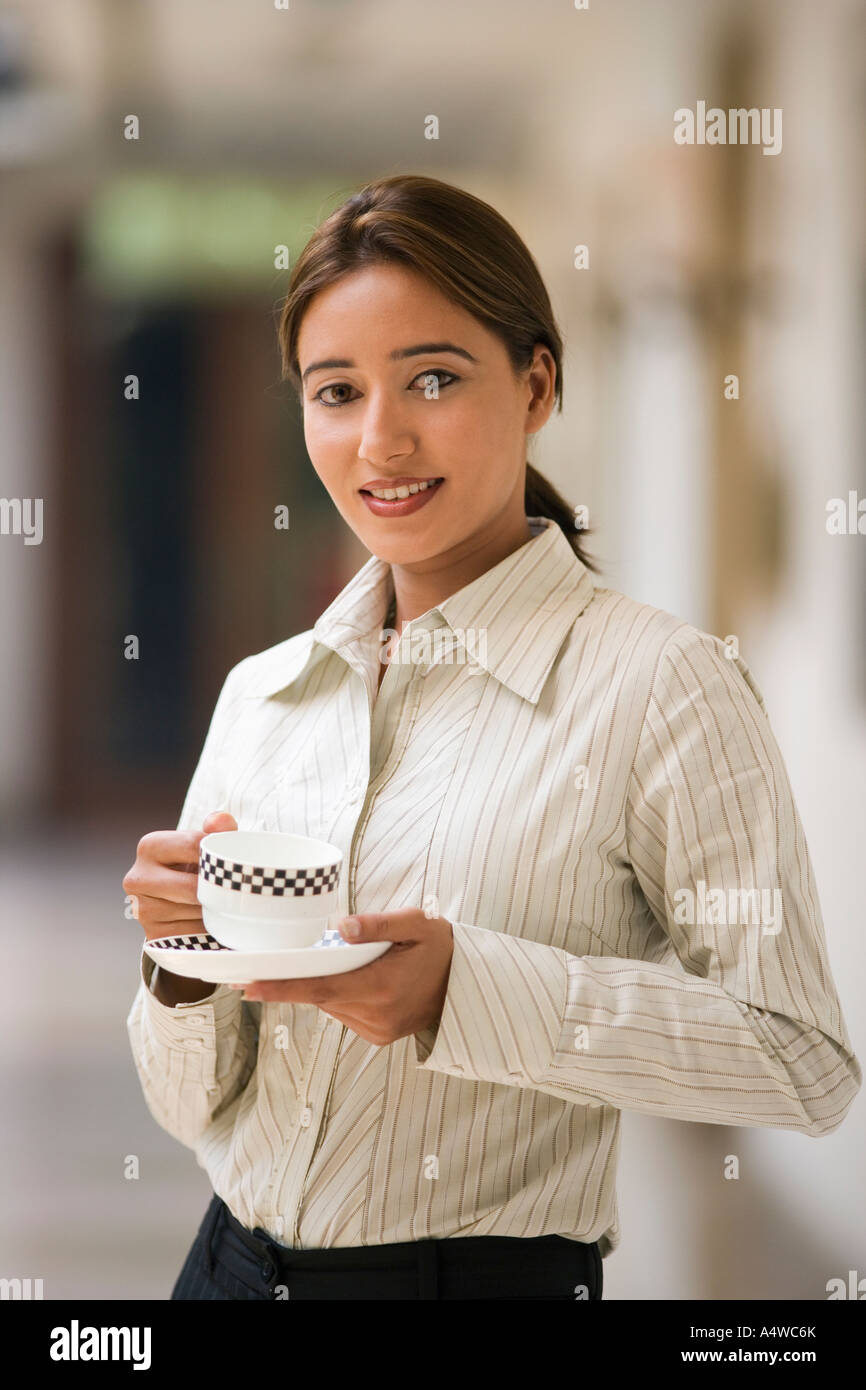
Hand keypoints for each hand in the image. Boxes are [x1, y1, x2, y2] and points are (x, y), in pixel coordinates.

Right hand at [122, 810, 237, 939]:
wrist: (174, 902)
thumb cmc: (192, 865)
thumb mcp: (202, 844)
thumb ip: (216, 828)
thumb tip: (222, 821)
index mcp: (149, 846)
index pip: (193, 845)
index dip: (218, 854)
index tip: (234, 860)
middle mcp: (137, 877)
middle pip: (192, 886)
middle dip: (216, 889)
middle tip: (237, 890)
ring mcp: (141, 909)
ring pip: (194, 911)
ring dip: (215, 911)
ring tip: (224, 904)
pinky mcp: (152, 935)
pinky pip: (192, 933)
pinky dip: (207, 928)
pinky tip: (213, 921)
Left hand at [236, 909, 453, 1046]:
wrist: (466, 985)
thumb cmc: (441, 948)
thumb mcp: (417, 924)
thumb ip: (378, 924)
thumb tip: (340, 927)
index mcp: (382, 986)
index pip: (320, 989)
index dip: (282, 989)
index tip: (249, 986)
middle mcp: (376, 1015)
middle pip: (321, 996)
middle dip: (297, 979)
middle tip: (272, 963)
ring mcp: (377, 1030)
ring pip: (331, 1005)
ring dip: (326, 985)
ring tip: (350, 962)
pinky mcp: (378, 1037)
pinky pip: (344, 1013)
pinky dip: (341, 995)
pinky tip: (359, 979)